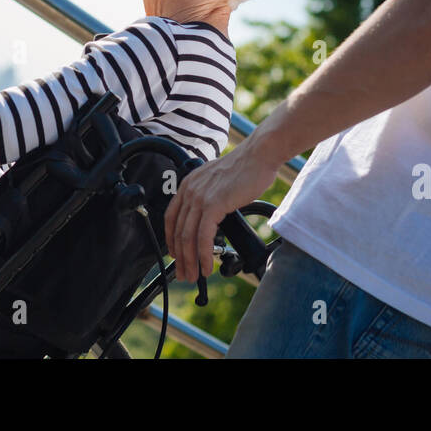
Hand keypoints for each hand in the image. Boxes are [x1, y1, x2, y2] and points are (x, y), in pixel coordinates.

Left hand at [164, 139, 281, 283]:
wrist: (259, 155)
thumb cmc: (246, 167)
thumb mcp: (219, 180)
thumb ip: (210, 195)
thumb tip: (212, 216)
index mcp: (189, 183)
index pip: (171, 217)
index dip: (171, 239)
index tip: (175, 254)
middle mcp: (190, 190)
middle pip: (177, 231)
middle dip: (179, 257)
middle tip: (183, 274)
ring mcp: (200, 197)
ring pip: (187, 237)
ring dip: (190, 261)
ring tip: (194, 276)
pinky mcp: (213, 205)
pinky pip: (203, 237)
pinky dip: (203, 256)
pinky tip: (208, 267)